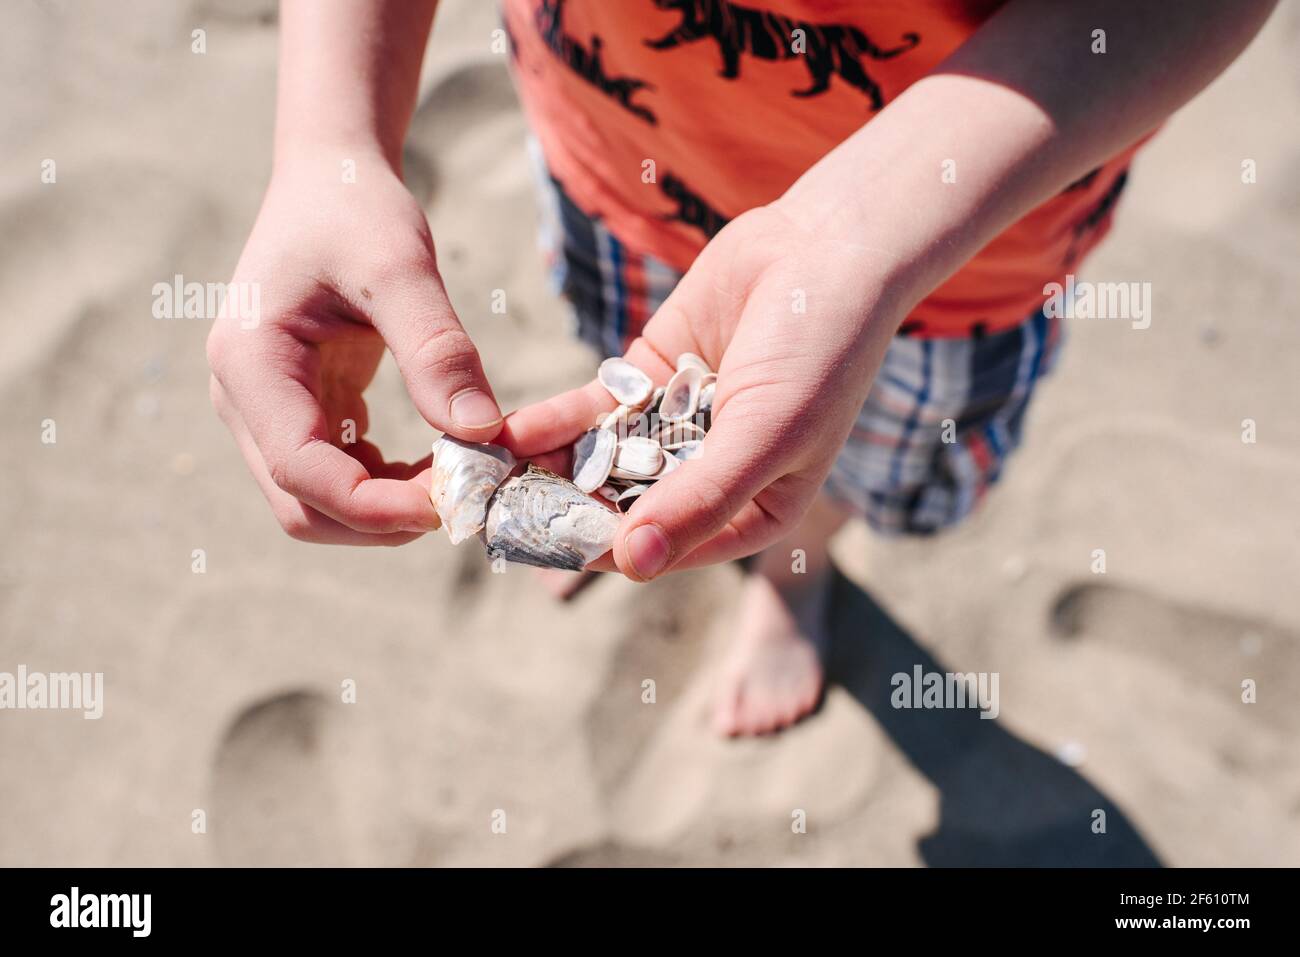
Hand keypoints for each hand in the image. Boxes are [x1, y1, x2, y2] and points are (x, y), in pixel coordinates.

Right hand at [207, 151, 503, 544]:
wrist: (330, 178)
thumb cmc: (355, 207)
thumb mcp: (400, 264)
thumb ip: (436, 348)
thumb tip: (481, 433)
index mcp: (249, 363)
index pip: (299, 469)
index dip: (371, 505)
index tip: (449, 505)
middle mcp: (242, 398)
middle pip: (302, 506)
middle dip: (381, 520)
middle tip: (466, 499)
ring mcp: (266, 410)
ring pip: (319, 502)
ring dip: (388, 509)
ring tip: (462, 478)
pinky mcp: (299, 410)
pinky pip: (339, 475)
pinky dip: (388, 485)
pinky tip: (440, 462)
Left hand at [501, 204, 902, 578]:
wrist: (826, 247)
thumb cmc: (820, 353)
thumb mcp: (765, 437)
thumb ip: (699, 501)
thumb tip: (632, 563)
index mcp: (754, 510)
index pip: (667, 546)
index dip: (607, 551)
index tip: (544, 548)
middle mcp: (710, 477)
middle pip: (626, 508)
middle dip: (564, 513)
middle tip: (496, 519)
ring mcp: (675, 428)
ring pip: (601, 462)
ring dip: (546, 471)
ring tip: (486, 482)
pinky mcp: (648, 380)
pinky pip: (594, 412)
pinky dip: (554, 424)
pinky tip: (509, 434)